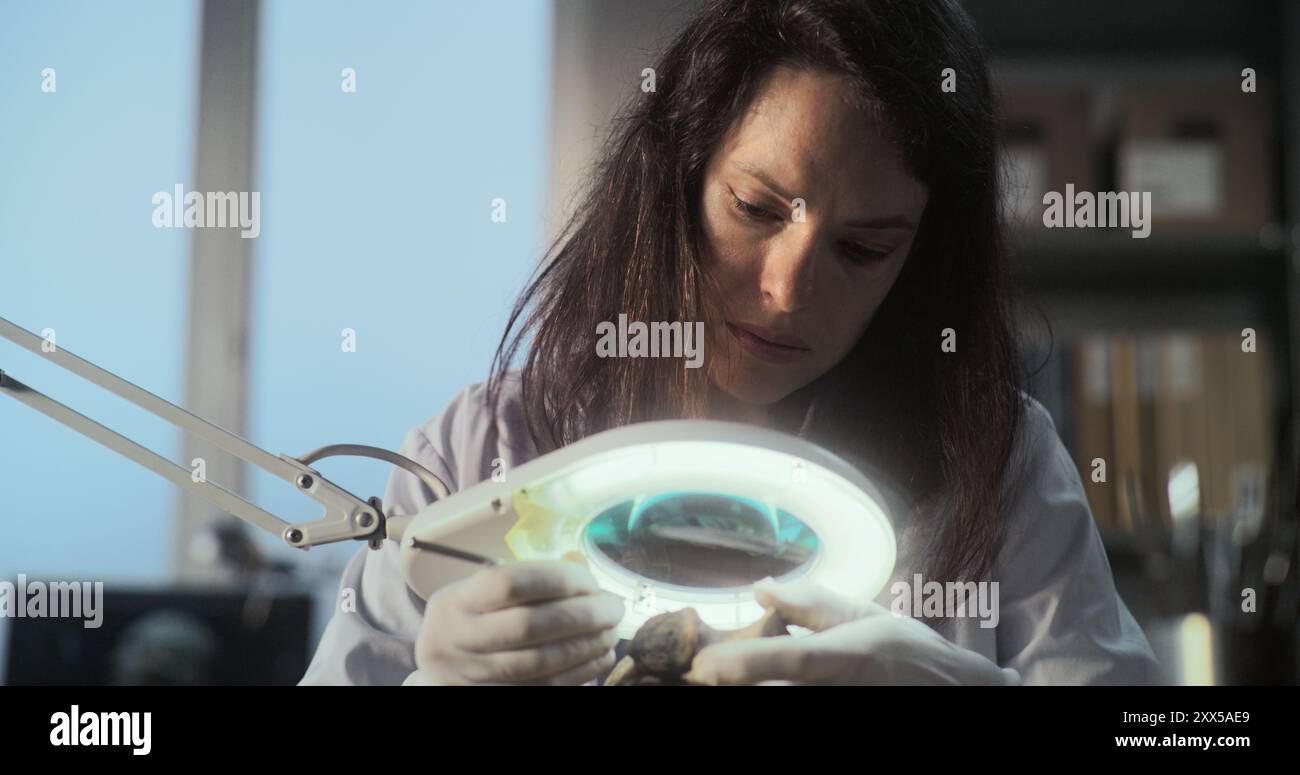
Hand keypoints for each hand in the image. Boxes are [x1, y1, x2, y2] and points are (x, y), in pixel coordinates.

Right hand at [404, 559, 623, 685]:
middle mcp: (454, 641)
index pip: (509, 582)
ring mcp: (470, 677)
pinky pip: (545, 688)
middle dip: (583, 615)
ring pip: (540, 662)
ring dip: (587, 645)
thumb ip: (527, 579)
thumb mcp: (481, 596)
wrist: (440, 675)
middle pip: (529, 625)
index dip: (558, 579)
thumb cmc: (470, 624)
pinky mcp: (493, 699)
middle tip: (614, 608)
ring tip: (611, 632)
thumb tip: (581, 567)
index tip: (590, 581)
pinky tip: (600, 657)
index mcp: (452, 603)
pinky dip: (580, 672)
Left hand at [683, 577, 1020, 685]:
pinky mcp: (841, 729)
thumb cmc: (904, 651)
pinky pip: (797, 716)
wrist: (954, 693)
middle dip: (733, 686)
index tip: (706, 663)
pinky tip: (750, 686)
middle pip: (778, 696)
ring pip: (784, 706)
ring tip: (721, 680)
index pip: (796, 661)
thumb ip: (810, 604)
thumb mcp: (862, 616)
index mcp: (851, 656)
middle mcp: (845, 692)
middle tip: (699, 674)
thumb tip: (759, 589)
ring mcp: (842, 714)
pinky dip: (769, 696)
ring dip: (749, 691)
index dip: (748, 664)